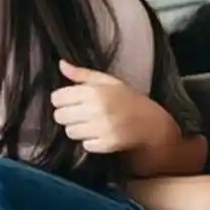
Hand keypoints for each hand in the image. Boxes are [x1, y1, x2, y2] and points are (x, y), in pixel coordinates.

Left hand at [50, 61, 176, 154]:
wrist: (152, 123)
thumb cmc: (128, 99)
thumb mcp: (107, 81)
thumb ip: (82, 74)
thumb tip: (61, 64)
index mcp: (94, 91)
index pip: (57, 98)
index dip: (62, 99)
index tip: (71, 100)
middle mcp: (96, 109)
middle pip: (59, 116)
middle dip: (67, 114)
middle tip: (81, 112)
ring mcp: (102, 128)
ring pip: (69, 131)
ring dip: (77, 128)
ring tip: (91, 123)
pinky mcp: (107, 144)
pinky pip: (84, 145)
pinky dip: (90, 141)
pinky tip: (100, 133)